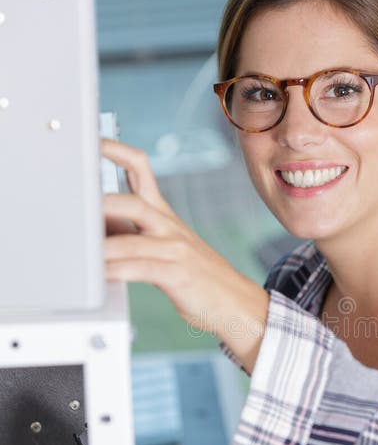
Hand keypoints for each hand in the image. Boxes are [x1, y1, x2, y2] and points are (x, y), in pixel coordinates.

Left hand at [102, 139, 268, 371]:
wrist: (236, 302)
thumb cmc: (197, 277)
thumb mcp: (164, 246)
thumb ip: (132, 233)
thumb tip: (94, 224)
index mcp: (164, 214)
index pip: (140, 169)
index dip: (115, 151)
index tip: (92, 141)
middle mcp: (169, 226)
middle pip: (134, 201)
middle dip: (102, 204)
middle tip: (75, 208)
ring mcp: (174, 250)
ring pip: (131, 239)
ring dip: (101, 248)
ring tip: (80, 253)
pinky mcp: (177, 275)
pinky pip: (139, 269)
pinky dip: (115, 272)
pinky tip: (100, 276)